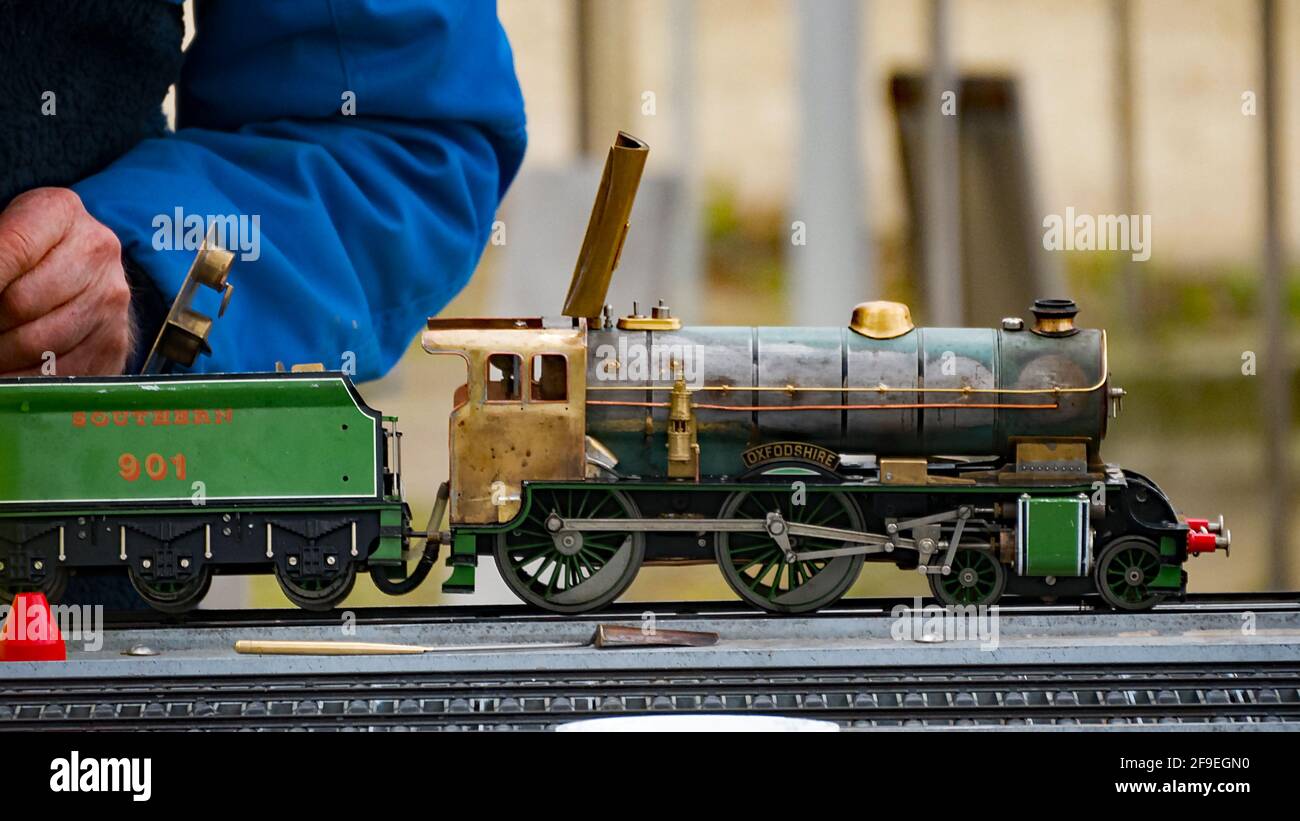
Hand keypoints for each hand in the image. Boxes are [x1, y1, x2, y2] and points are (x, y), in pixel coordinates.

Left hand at [0, 188, 132, 375]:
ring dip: (3, 355)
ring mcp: (111, 300)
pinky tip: (13, 369)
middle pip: (19, 303)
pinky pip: (61, 374)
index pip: (9, 250)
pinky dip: (26, 380)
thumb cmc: (26, 254)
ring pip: (37, 343)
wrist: (80, 274)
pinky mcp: (115, 341)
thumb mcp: (6, 238)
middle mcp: (97, 251)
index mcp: (60, 212)